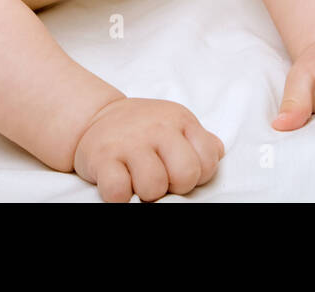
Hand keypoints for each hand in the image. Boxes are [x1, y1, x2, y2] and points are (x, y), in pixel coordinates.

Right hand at [72, 97, 225, 201]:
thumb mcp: (177, 124)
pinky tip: (120, 183)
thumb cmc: (145, 129)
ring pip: (153, 186)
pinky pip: (118, 192)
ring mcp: (129, 142)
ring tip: (137, 179)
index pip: (208, 160)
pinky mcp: (102, 158)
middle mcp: (157, 128)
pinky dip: (120, 196)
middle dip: (175, 185)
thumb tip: (216, 153)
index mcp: (180, 120)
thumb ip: (200, 140)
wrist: (98, 117)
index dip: (197, 174)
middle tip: (161, 178)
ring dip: (146, 192)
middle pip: (185, 174)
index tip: (179, 169)